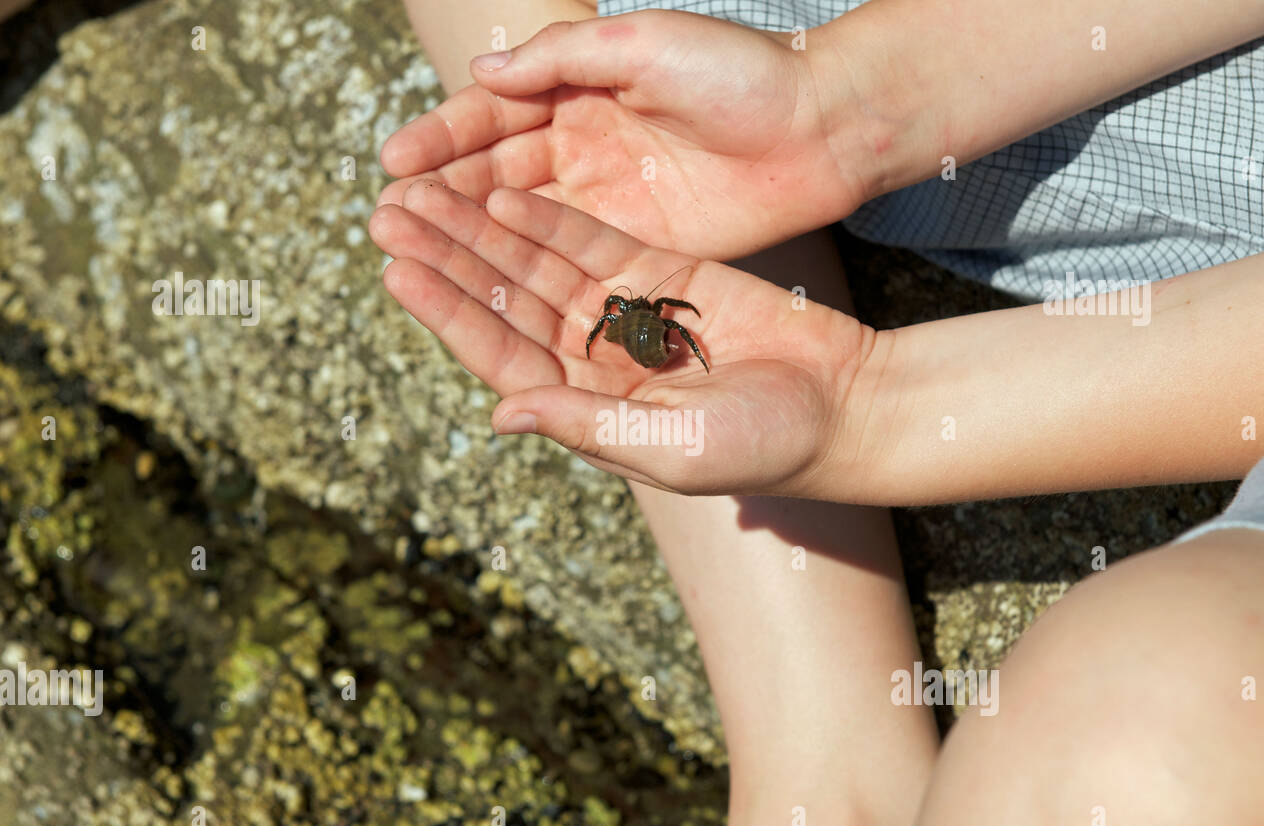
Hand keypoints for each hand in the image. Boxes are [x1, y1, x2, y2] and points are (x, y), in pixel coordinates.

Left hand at [368, 180, 877, 497]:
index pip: (498, 353)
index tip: (397, 271)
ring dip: (481, 229)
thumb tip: (501, 412)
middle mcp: (589, 358)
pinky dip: (549, 218)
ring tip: (426, 191)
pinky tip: (503, 193)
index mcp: (582, 407)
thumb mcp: (667, 444)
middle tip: (389, 213)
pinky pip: (591, 240)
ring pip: (535, 263)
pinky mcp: (659, 274)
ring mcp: (621, 313)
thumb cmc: (757, 444)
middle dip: (447, 259)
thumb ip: (585, 422)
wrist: (837, 402)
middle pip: (503, 300)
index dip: (447, 312)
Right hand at [379, 10, 879, 260]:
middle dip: (441, 192)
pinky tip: (482, 283)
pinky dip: (524, 267)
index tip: (393, 162)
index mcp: (578, 90)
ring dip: (468, 235)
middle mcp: (584, 145)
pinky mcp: (638, 245)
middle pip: (494, 172)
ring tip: (414, 251)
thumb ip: (561, 59)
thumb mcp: (643, 45)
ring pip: (522, 219)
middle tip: (387, 217)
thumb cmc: (738, 73)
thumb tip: (482, 71)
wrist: (819, 128)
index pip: (492, 116)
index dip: (441, 138)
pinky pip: (568, 256)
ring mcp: (608, 198)